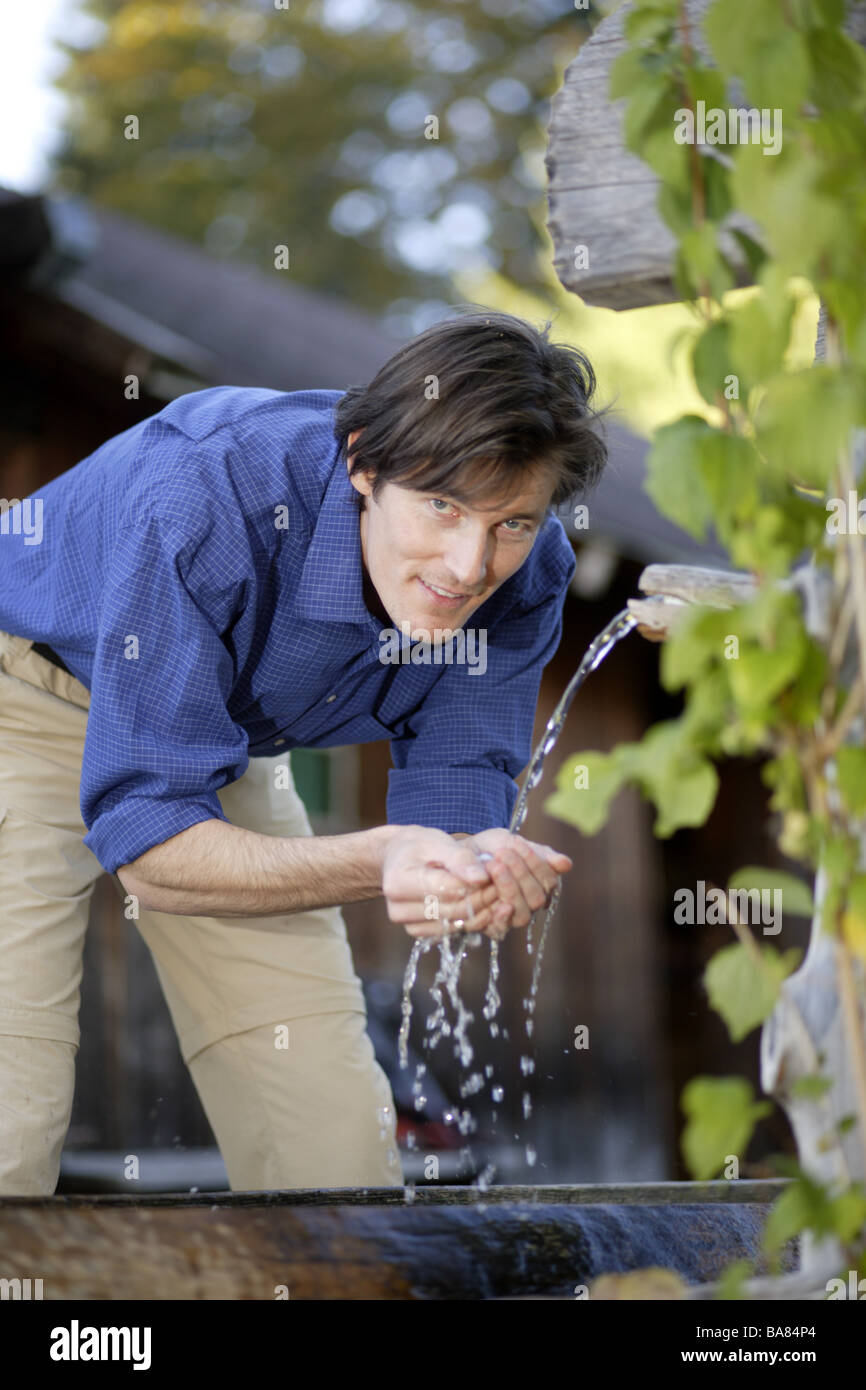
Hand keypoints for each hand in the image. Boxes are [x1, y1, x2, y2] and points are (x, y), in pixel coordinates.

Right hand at [382, 826, 511, 940]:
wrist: (398, 858)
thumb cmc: (418, 846)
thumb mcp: (437, 842)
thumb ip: (460, 859)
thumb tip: (481, 878)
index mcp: (398, 882)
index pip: (448, 889)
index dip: (477, 883)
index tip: (496, 870)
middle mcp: (398, 908)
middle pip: (453, 910)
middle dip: (483, 896)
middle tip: (501, 882)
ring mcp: (407, 923)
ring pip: (456, 924)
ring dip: (481, 910)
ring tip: (495, 891)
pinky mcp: (418, 931)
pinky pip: (452, 931)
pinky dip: (471, 920)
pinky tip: (483, 905)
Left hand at [461, 828, 571, 931]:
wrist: (456, 858)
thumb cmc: (486, 848)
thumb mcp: (507, 842)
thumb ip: (537, 853)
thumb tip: (567, 864)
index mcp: (540, 881)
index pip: (549, 879)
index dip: (536, 863)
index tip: (515, 843)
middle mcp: (530, 902)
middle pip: (537, 898)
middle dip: (520, 874)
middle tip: (501, 855)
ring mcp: (512, 916)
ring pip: (523, 914)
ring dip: (510, 890)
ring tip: (493, 867)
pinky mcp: (492, 926)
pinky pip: (501, 929)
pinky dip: (500, 918)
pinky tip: (496, 903)